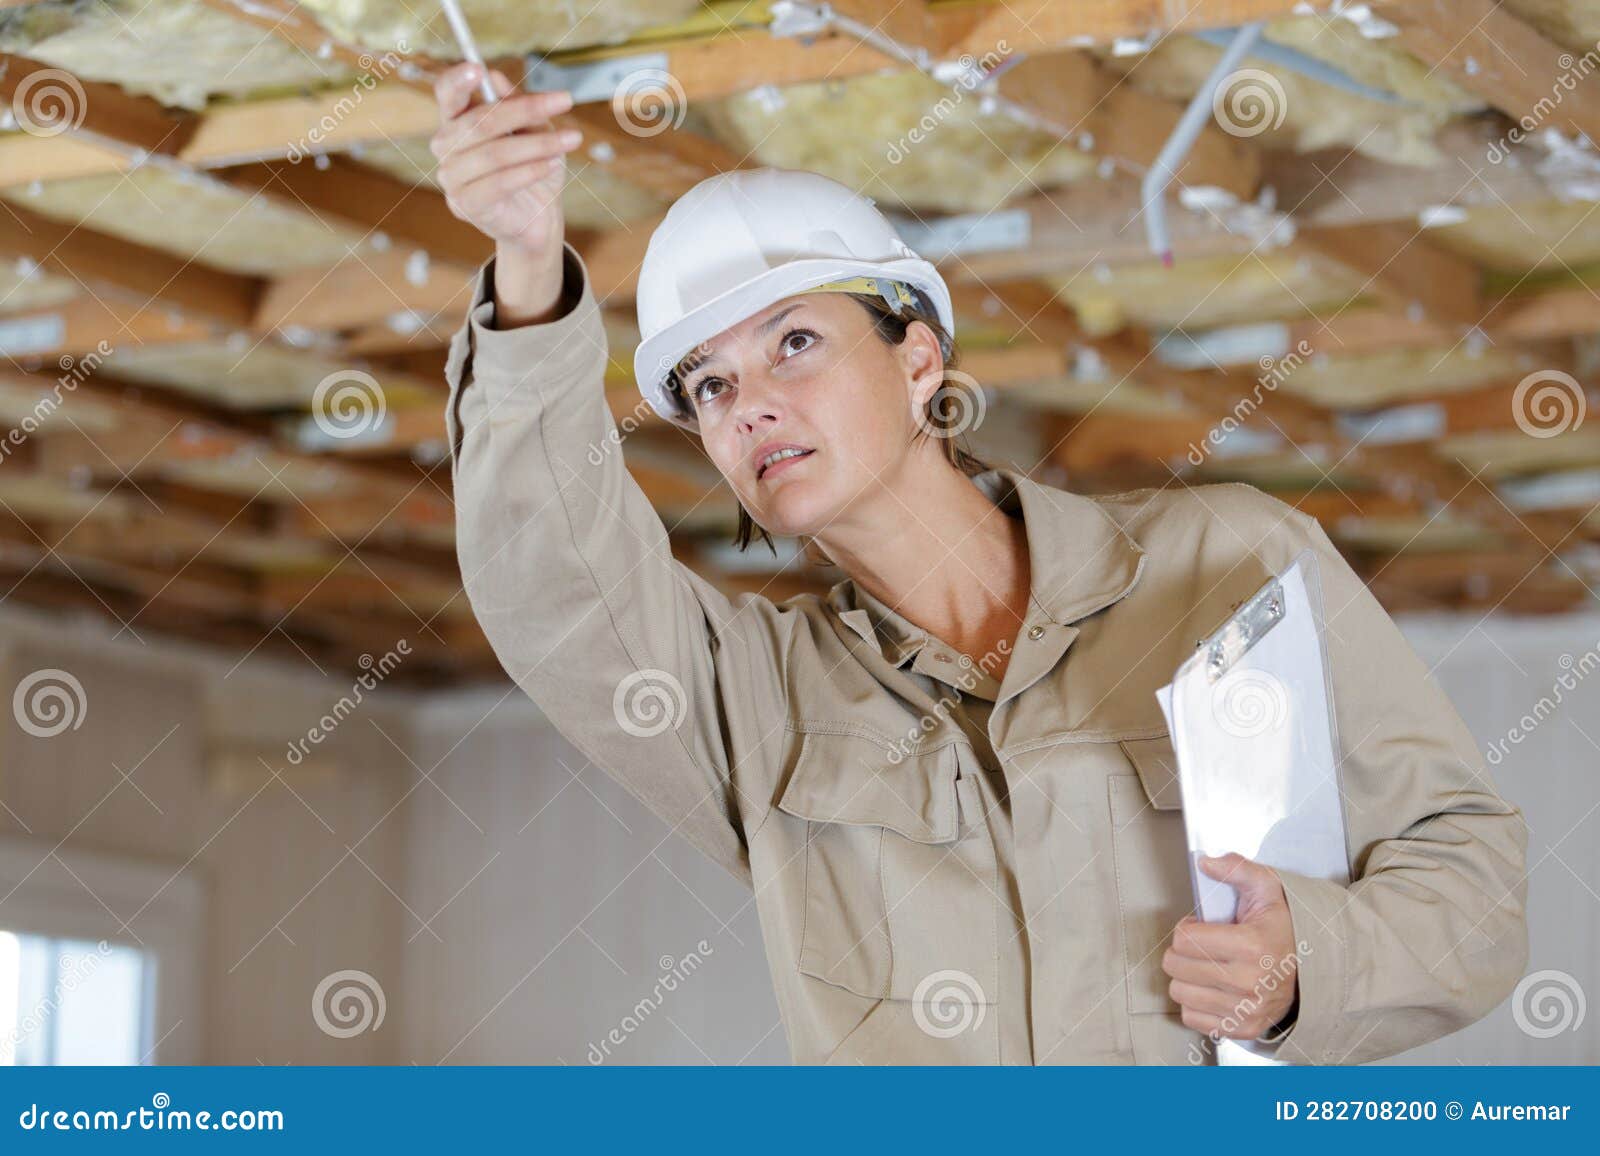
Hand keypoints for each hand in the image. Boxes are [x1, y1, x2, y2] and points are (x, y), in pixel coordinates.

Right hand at [430, 62, 578, 255]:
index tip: (479, 68)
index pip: (447, 95)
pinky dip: (529, 171)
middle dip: (525, 109)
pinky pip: (498, 183)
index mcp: (457, 122)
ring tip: (571, 140)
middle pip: (480, 121)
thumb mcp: (534, 131)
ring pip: (494, 153)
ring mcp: (451, 178)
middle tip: (564, 101)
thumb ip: (517, 106)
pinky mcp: (466, 205)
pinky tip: (553, 165)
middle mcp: (446, 147)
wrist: (538, 219)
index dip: (458, 80)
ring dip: (538, 144)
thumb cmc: (532, 169)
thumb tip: (495, 77)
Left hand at [1161, 852, 1298, 1039]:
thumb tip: (1205, 862)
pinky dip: (1196, 1003)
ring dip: (1186, 978)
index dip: (1186, 928)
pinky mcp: (1243, 1028)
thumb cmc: (1283, 929)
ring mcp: (1246, 1010)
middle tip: (1201, 947)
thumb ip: (1237, 869)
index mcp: (1251, 946)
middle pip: (1176, 967)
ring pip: (1179, 993)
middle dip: (1182, 952)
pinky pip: (1192, 1019)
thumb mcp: (1268, 889)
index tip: (1200, 927)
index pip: (1183, 940)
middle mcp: (1248, 982)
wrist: (1313, 970)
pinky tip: (1213, 989)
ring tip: (1207, 967)